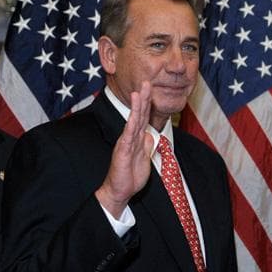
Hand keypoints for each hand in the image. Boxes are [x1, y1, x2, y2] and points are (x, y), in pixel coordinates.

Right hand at [95, 82, 153, 217]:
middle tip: (146, 81)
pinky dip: (131, 125)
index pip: (143, 117)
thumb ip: (146, 145)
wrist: (120, 190)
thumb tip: (150, 135)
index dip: (147, 103)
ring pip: (133, 121)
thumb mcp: (144, 157)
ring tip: (139, 92)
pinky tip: (133, 116)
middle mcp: (130, 137)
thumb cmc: (131, 175)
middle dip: (143, 98)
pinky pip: (128, 137)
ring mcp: (126, 143)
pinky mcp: (123, 151)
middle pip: (138, 114)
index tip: (151, 88)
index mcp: (136, 137)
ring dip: (136, 107)